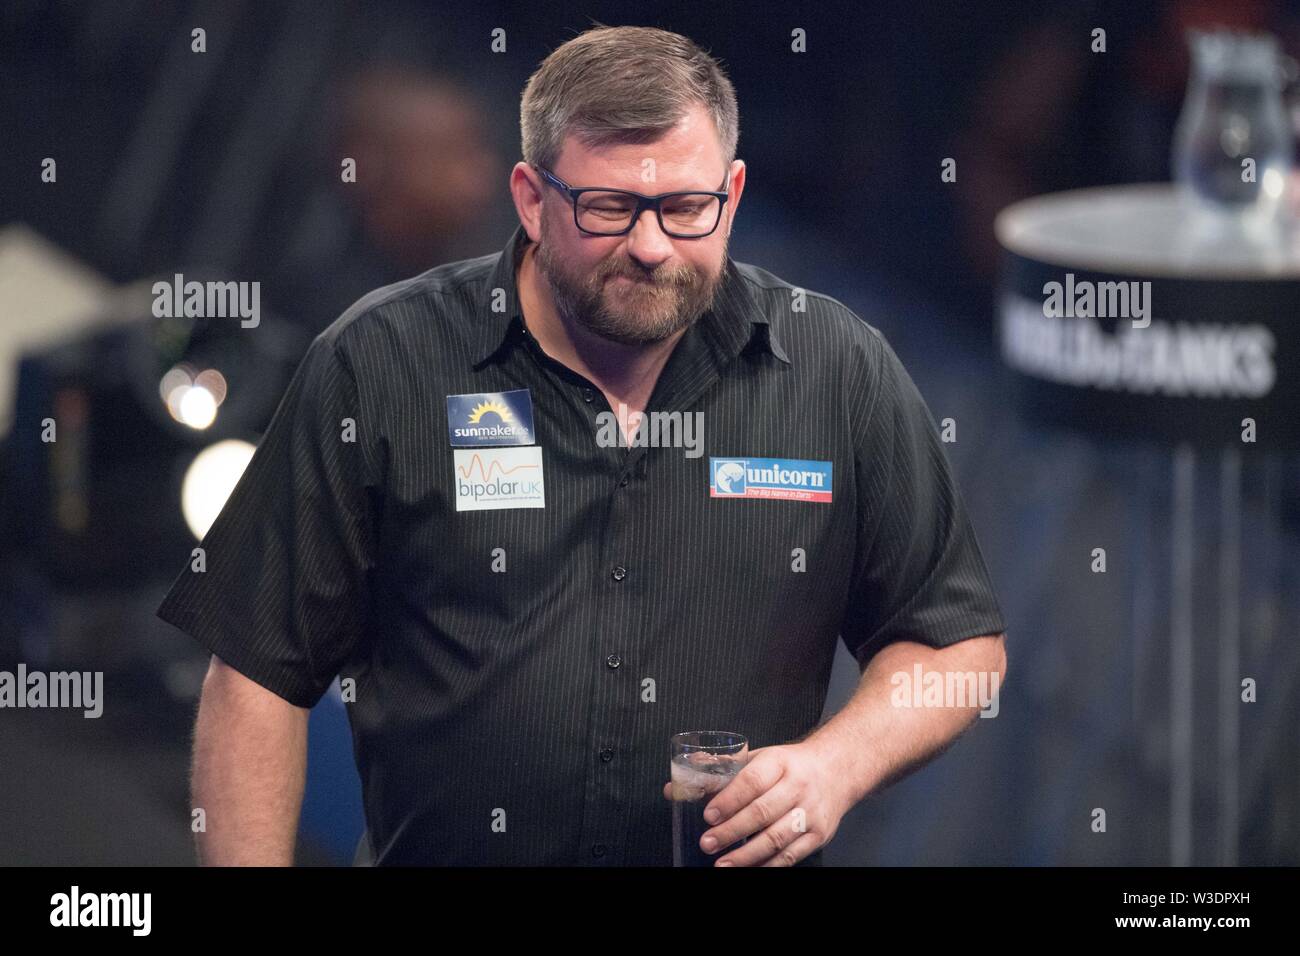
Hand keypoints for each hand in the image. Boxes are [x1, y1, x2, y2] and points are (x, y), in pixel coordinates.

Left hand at [661, 741, 852, 865]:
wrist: (836, 771)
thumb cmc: (790, 766)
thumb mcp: (760, 758)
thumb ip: (721, 772)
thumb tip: (678, 786)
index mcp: (779, 762)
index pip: (752, 781)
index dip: (729, 799)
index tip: (708, 815)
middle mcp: (798, 786)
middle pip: (762, 812)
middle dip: (731, 830)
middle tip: (707, 842)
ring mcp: (810, 812)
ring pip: (776, 838)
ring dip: (747, 855)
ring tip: (723, 864)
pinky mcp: (819, 834)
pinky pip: (790, 855)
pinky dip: (768, 865)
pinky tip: (749, 869)